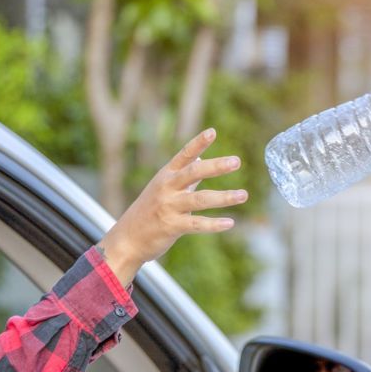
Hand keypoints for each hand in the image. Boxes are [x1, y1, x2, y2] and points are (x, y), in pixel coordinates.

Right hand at [98, 128, 247, 285]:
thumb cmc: (149, 212)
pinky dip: (214, 224)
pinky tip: (230, 223)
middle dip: (216, 166)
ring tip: (243, 195)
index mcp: (166, 175)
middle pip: (193, 172)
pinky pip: (196, 224)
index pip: (184, 155)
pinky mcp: (171, 226)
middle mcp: (167, 188)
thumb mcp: (164, 188)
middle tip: (236, 161)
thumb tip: (202, 159)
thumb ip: (184, 175)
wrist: (127, 239)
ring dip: (224, 197)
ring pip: (200, 199)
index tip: (212, 131)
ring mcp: (168, 207)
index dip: (198, 143)